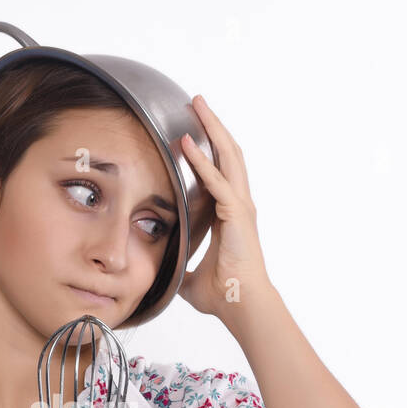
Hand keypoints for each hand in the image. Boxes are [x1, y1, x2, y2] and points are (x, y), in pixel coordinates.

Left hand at [177, 94, 274, 319]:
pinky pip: (217, 181)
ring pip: (228, 157)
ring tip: (198, 105)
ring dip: (211, 129)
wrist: (242, 306)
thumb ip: (181, 265)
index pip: (219, 172)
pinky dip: (202, 161)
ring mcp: (240, 207)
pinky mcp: (236, 214)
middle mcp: (239, 204)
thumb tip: (164, 270)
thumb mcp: (191, 277)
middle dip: (212, 125)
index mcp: (230, 215)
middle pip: (228, 153)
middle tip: (197, 102)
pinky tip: (186, 144)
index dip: (208, 149)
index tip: (191, 131)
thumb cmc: (223, 295)